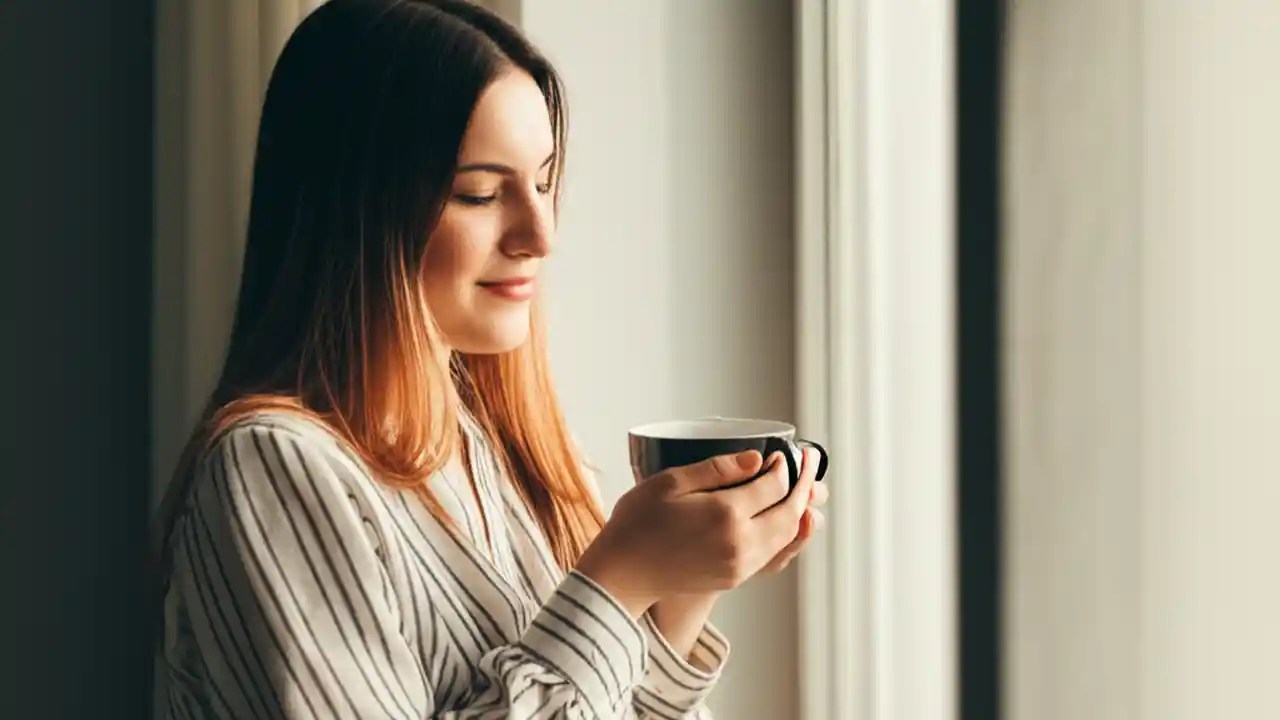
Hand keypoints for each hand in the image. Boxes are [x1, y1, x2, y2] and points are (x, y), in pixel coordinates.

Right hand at [575, 448, 814, 616]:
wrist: (622, 574)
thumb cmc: (637, 524)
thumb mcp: (670, 482)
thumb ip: (717, 469)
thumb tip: (756, 459)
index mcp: (725, 514)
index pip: (773, 486)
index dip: (785, 467)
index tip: (783, 454)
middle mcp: (740, 543)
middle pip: (790, 513)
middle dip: (803, 487)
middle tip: (809, 466)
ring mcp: (740, 565)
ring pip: (786, 537)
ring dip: (798, 512)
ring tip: (803, 490)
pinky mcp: (735, 578)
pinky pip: (773, 555)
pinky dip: (786, 535)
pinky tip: (785, 521)